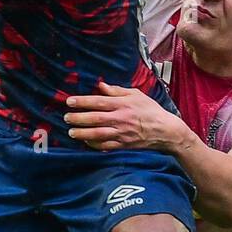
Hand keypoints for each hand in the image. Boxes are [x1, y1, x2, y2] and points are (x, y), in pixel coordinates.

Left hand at [65, 83, 183, 150]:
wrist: (165, 131)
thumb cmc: (151, 110)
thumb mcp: (136, 95)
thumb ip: (117, 91)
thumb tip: (101, 85)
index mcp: (123, 105)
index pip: (98, 102)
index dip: (82, 101)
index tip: (69, 101)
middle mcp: (121, 119)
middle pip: (95, 118)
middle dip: (78, 118)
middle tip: (66, 117)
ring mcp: (122, 133)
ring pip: (98, 134)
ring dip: (82, 133)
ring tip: (71, 132)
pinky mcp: (123, 145)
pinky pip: (105, 146)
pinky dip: (94, 145)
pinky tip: (86, 142)